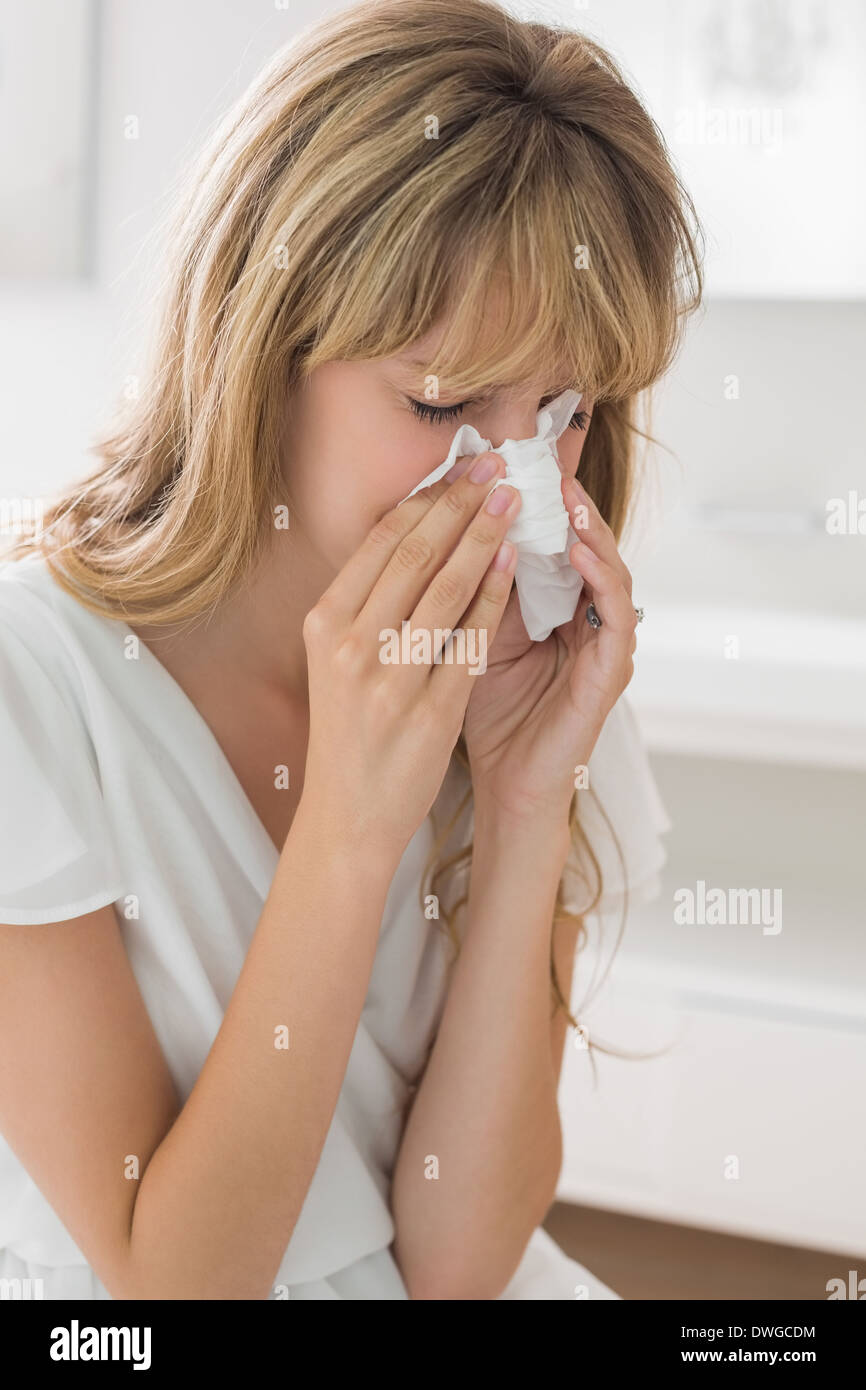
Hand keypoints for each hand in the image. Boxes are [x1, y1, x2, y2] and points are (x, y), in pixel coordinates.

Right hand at [300, 453, 520, 863]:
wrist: (348, 817)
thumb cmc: (348, 734)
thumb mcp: (335, 661)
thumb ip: (364, 605)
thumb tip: (408, 536)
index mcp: (324, 625)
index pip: (379, 544)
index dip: (426, 500)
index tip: (459, 468)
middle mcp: (351, 646)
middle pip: (414, 555)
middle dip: (461, 504)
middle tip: (496, 467)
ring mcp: (390, 680)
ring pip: (445, 589)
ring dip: (485, 537)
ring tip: (513, 502)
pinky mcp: (430, 711)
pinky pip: (470, 640)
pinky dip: (493, 597)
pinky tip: (514, 565)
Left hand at [463, 472, 637, 825]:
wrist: (505, 785)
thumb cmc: (486, 715)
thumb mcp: (469, 637)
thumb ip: (468, 590)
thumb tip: (438, 527)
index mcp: (551, 609)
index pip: (548, 540)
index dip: (530, 504)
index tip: (502, 465)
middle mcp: (583, 620)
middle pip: (582, 546)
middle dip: (563, 503)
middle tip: (539, 464)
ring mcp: (603, 645)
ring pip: (608, 570)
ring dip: (588, 529)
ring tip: (564, 496)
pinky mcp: (612, 672)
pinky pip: (616, 615)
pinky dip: (600, 579)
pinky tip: (575, 552)